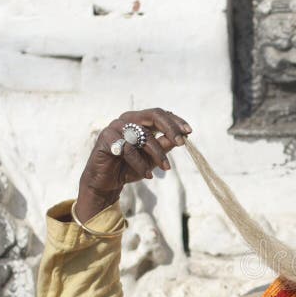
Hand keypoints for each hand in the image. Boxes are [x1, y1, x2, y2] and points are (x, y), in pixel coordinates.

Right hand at [76, 108, 191, 221]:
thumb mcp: (153, 157)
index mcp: (139, 120)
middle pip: (154, 115)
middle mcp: (127, 119)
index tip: (189, 132)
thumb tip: (183, 136)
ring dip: (158, 154)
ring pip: (143, 135)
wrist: (107, 182)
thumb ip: (165, 145)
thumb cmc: (131, 167)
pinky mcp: (106, 139)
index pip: (160, 114)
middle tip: (181, 143)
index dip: (176, 121)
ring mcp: (115, 127)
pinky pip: (128, 149)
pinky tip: (148, 175)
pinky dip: (140, 164)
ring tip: (166, 168)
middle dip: (170, 129)